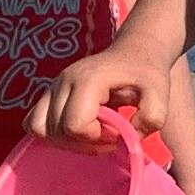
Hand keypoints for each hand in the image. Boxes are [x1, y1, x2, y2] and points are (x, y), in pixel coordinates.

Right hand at [31, 38, 173, 145]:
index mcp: (88, 80)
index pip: (75, 125)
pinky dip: (52, 135)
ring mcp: (52, 87)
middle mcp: (63, 81)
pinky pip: (34, 123)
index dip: (98, 138)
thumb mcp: (160, 94)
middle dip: (85, 143)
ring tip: (93, 135)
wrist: (134, 52)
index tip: (118, 131)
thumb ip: (151, 118)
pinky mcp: (48, 94)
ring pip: (41, 130)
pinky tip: (76, 132)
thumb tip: (127, 139)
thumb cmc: (146, 73)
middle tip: (109, 135)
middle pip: (57, 131)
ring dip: (67, 142)